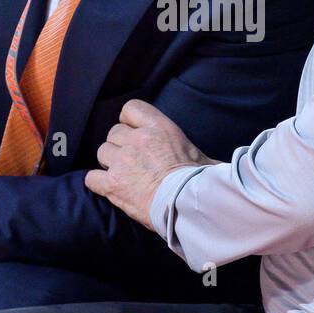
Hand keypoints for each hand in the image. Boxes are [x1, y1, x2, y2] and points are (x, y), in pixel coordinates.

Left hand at [85, 100, 217, 226]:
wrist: (186, 204)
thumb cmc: (200, 181)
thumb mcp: (201, 155)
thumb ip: (195, 151)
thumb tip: (221, 160)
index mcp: (159, 128)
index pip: (131, 108)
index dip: (130, 121)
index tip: (135, 132)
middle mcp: (136, 140)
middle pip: (114, 133)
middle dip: (121, 145)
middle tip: (133, 161)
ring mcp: (121, 161)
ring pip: (103, 152)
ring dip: (111, 163)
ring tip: (124, 175)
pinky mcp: (112, 184)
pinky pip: (92, 178)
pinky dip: (98, 182)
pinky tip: (110, 187)